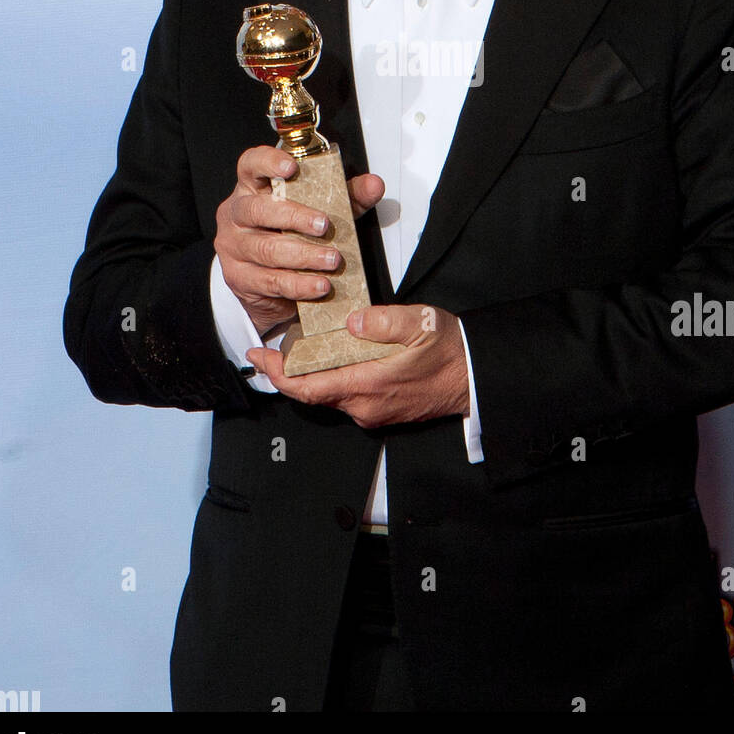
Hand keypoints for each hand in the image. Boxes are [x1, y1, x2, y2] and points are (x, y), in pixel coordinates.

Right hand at [214, 145, 383, 334]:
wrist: (266, 282)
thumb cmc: (290, 233)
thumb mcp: (319, 209)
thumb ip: (347, 196)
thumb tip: (373, 185)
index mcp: (252, 188)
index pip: (250, 164)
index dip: (267, 162)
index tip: (291, 167)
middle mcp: (237, 214)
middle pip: (256, 209)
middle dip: (294, 217)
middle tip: (324, 225)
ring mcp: (234, 247)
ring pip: (266, 249)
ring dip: (304, 255)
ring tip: (332, 259)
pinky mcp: (240, 278)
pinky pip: (271, 281)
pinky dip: (300, 284)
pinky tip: (320, 284)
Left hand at [247, 304, 469, 427]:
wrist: (474, 378)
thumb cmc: (449, 352)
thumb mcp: (420, 324)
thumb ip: (383, 321)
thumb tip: (352, 321)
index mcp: (368, 385)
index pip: (309, 388)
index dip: (278, 376)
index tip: (259, 358)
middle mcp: (364, 406)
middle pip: (313, 394)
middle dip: (288, 374)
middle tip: (270, 351)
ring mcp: (372, 412)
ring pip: (329, 395)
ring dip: (310, 376)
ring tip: (297, 350)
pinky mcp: (381, 410)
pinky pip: (346, 396)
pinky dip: (331, 379)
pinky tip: (332, 359)